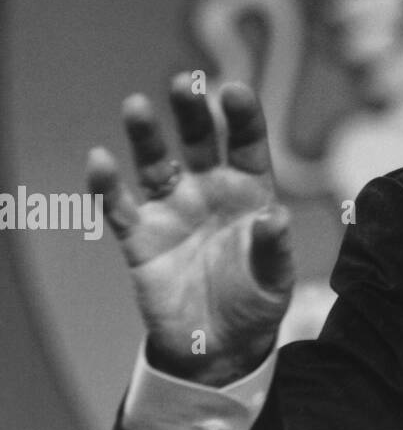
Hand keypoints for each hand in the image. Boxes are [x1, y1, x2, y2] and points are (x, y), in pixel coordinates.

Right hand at [87, 74, 293, 385]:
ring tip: (137, 105)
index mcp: (250, 191)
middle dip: (191, 112)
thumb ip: (273, 248)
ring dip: (146, 136)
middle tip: (183, 83)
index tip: (235, 91)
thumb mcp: (275, 279)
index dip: (242, 117)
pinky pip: (120, 208)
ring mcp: (173, 211)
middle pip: (199, 141)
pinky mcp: (140, 239)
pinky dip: (108, 186)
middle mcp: (209, 191)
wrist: (218, 347)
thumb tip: (275, 218)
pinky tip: (100, 161)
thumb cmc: (255, 302)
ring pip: (156, 164)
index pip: (247, 144)